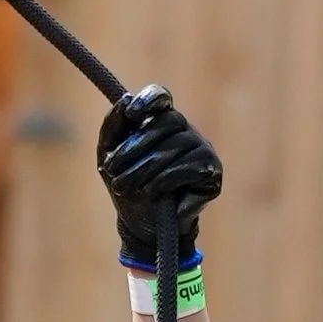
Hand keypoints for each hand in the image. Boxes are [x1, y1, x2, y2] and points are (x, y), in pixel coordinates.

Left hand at [96, 86, 221, 265]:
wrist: (141, 224)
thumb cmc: (127, 186)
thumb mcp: (109, 155)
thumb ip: (113, 125)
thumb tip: (126, 99)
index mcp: (161, 122)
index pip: (161, 97)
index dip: (150, 99)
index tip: (132, 113)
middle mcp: (185, 131)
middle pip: (168, 121)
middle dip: (135, 146)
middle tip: (111, 169)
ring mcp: (202, 148)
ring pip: (177, 145)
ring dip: (144, 168)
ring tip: (124, 186)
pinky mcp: (213, 170)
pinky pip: (191, 166)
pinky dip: (166, 179)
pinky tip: (153, 192)